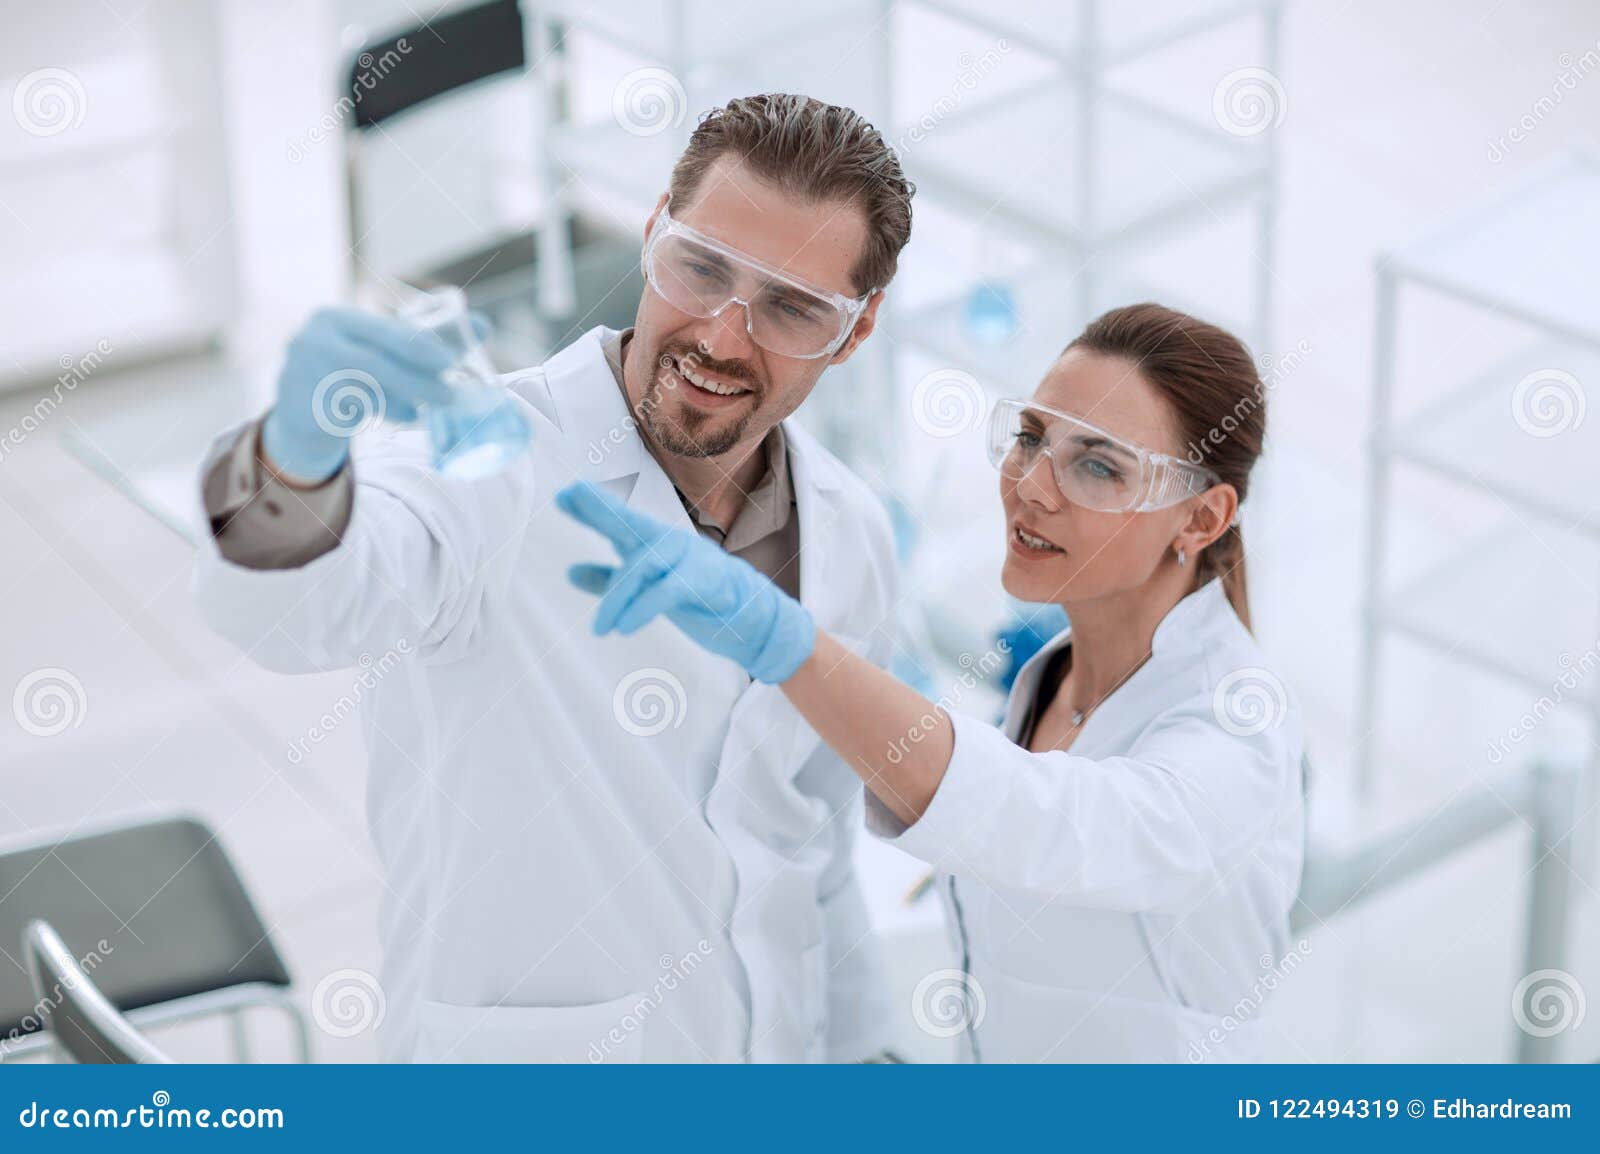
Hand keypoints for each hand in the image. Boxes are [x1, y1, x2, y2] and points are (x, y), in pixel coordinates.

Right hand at [262, 307, 456, 482]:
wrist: (303, 413)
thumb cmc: (352, 373)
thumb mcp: (383, 350)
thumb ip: (430, 339)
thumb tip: (484, 325)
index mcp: (335, 318)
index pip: (386, 330)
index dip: (421, 345)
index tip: (451, 361)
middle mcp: (315, 339)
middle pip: (376, 358)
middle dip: (417, 375)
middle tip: (450, 391)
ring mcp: (304, 372)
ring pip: (367, 386)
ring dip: (406, 395)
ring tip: (433, 405)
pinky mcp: (306, 404)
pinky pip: (352, 408)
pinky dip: (385, 410)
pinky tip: (406, 415)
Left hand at [556, 481, 814, 683]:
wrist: (753, 618)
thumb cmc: (700, 597)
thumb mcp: (648, 587)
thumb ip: (611, 580)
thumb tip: (569, 572)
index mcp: (656, 544)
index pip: (620, 521)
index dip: (593, 506)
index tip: (564, 494)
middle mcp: (670, 544)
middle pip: (632, 523)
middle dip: (602, 509)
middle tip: (571, 495)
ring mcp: (689, 560)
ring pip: (645, 566)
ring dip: (617, 597)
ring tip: (600, 628)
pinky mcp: (705, 583)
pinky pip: (668, 591)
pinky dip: (643, 607)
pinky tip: (622, 626)